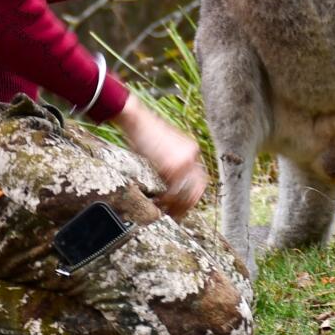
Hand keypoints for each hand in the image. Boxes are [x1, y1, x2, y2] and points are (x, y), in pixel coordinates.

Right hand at [113, 96, 208, 218]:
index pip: (199, 178)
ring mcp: (184, 160)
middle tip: (177, 215)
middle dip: (188, 204)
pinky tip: (159, 204)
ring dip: (179, 206)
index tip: (182, 204)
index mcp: (191, 150)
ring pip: (188, 192)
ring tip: (168, 213)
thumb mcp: (162, 147)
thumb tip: (164, 180)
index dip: (191, 194)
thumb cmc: (143, 132)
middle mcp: (192, 155)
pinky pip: (175, 190)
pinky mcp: (173, 165)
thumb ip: (168, 161)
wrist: (136, 118)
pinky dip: (168, 201)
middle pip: (198, 187)